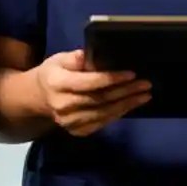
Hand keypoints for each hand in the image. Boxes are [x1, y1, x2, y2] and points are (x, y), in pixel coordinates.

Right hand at [33, 50, 150, 136]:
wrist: (41, 98)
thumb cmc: (55, 73)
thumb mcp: (60, 59)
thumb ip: (75, 57)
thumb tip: (89, 55)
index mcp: (57, 83)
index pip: (88, 83)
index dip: (111, 79)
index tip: (131, 73)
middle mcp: (63, 105)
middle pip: (100, 99)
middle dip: (125, 91)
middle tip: (145, 84)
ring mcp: (69, 121)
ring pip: (104, 113)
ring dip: (127, 104)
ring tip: (144, 95)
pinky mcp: (77, 130)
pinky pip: (102, 123)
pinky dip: (119, 114)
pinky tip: (131, 105)